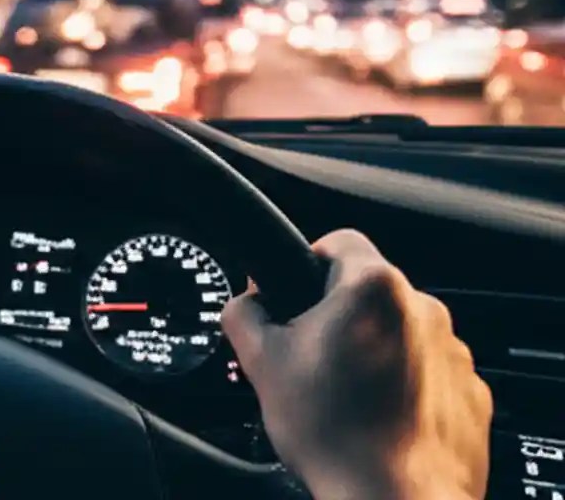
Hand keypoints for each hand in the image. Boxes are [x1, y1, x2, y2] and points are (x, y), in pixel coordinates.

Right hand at [222, 229, 491, 499]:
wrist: (393, 498)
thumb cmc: (334, 433)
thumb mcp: (262, 362)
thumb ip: (244, 313)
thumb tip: (246, 303)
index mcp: (373, 287)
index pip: (336, 241)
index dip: (305, 264)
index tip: (295, 299)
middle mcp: (425, 310)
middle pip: (368, 293)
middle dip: (338, 319)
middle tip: (309, 360)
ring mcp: (454, 353)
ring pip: (399, 334)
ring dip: (373, 353)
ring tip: (344, 398)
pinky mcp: (471, 393)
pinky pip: (428, 374)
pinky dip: (404, 388)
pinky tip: (376, 419)